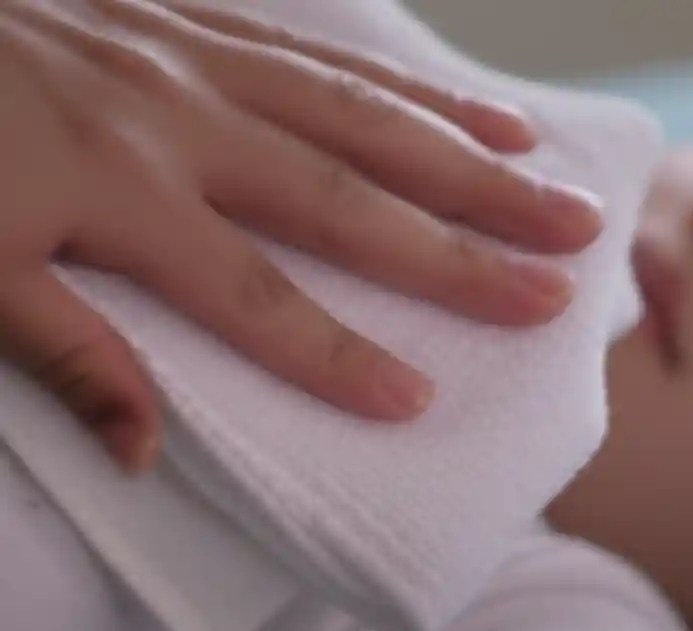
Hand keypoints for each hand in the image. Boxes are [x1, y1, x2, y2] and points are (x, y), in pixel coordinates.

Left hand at [0, 0, 602, 471]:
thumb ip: (62, 353)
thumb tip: (150, 452)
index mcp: (122, 194)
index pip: (254, 295)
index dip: (336, 353)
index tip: (419, 402)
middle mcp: (185, 122)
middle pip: (348, 198)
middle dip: (460, 249)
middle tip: (556, 285)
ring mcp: (199, 60)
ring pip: (362, 115)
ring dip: (467, 159)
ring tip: (552, 190)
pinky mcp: (199, 21)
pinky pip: (326, 52)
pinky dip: (411, 87)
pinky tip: (479, 109)